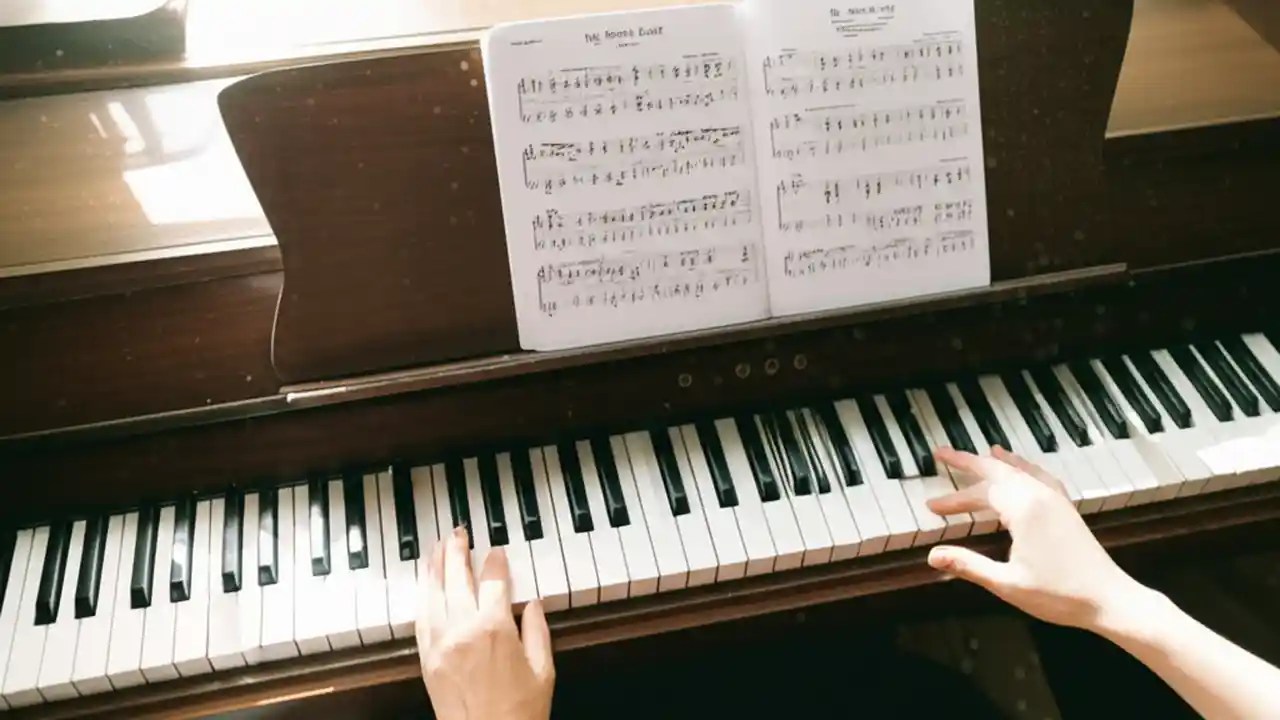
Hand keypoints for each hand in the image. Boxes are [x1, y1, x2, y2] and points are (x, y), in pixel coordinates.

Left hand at [416, 527, 554, 719]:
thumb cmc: (520, 714)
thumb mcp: (543, 670)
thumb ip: (537, 632)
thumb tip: (531, 604)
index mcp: (495, 629)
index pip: (492, 580)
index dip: (495, 561)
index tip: (497, 550)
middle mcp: (463, 630)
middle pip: (456, 578)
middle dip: (456, 551)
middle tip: (457, 533)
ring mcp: (440, 643)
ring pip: (433, 593)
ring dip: (434, 567)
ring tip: (436, 547)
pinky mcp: (426, 659)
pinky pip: (421, 618)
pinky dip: (423, 596)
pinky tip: (425, 585)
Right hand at [925, 446, 1142, 631]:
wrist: (1108, 599)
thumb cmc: (1059, 594)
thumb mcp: (1007, 583)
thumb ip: (968, 565)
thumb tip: (933, 555)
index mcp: (1024, 509)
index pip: (980, 493)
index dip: (954, 498)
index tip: (932, 505)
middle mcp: (1040, 496)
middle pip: (998, 471)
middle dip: (968, 462)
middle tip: (943, 454)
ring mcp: (1056, 500)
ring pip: (1019, 470)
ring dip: (996, 463)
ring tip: (982, 453)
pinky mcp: (1066, 508)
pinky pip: (1040, 476)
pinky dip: (1025, 467)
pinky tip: (1024, 468)